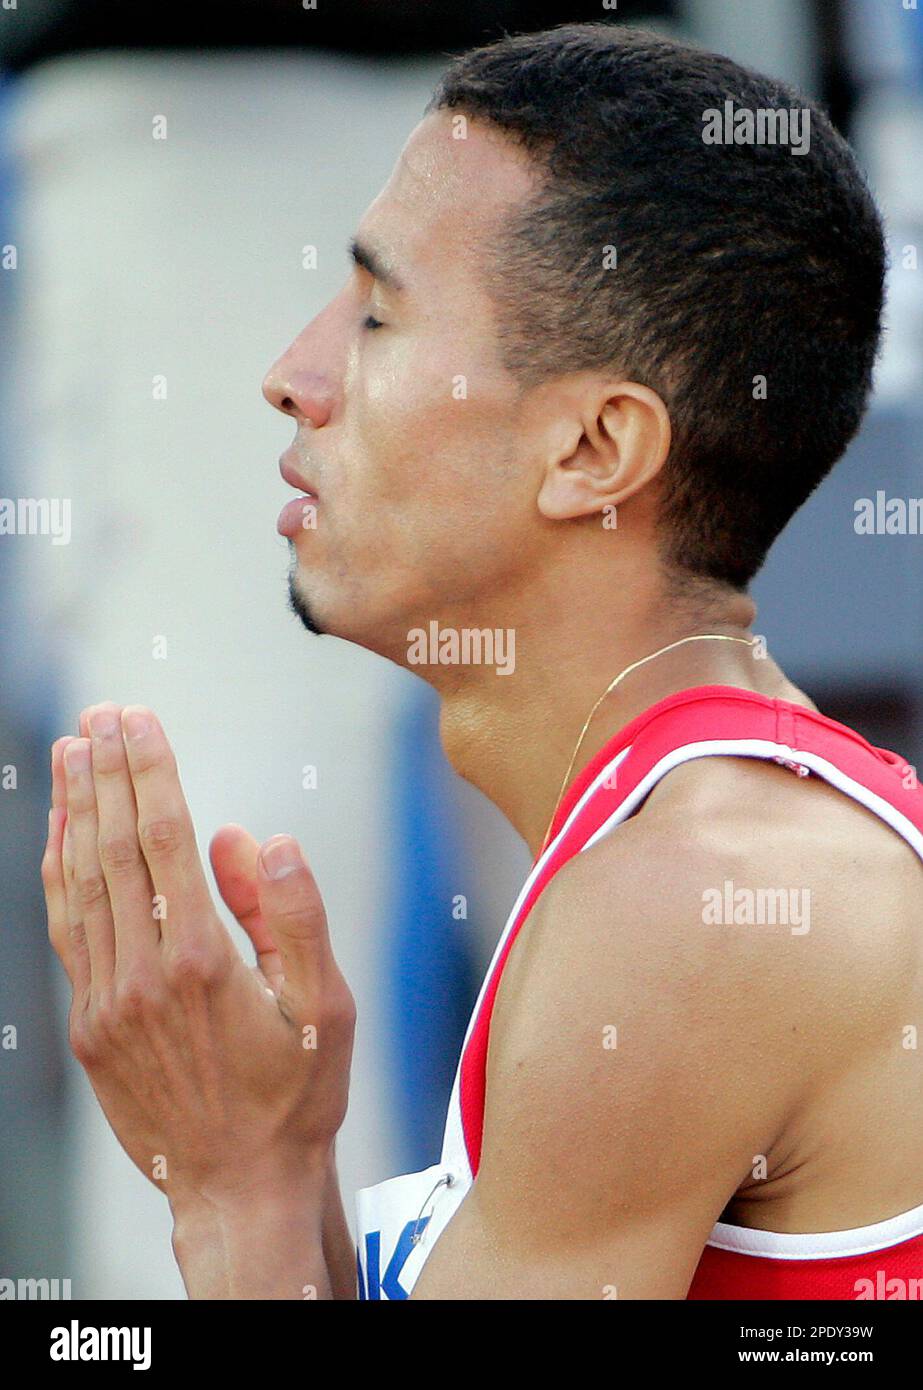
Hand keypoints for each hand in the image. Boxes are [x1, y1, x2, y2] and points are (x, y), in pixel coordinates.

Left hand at [41, 703, 355, 1216]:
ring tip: (72, 752)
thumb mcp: (327, 1008)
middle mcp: (144, 974)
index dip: (149, 770)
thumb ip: (294, 917)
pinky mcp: (90, 1027)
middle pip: (115, 848)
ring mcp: (107, 1002)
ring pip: (80, 884)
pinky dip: (59, 874)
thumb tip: (258, 839)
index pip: (165, 837)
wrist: (238, 1188)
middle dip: (107, 773)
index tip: (138, 719)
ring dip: (75, 812)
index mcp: (205, 960)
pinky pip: (67, 932)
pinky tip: (61, 836)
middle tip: (100, 716)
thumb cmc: (294, 1098)